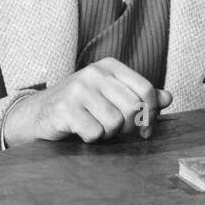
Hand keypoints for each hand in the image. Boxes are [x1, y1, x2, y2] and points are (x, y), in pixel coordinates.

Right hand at [3, 58, 170, 145]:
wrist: (36, 114)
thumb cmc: (80, 106)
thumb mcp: (111, 95)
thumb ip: (140, 97)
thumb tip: (168, 98)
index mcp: (110, 66)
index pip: (146, 90)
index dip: (152, 114)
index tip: (146, 129)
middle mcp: (94, 73)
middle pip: (133, 108)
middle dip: (128, 127)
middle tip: (115, 131)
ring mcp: (78, 89)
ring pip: (115, 123)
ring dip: (108, 134)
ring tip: (94, 127)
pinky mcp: (64, 109)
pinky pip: (95, 133)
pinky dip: (91, 139)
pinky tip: (80, 131)